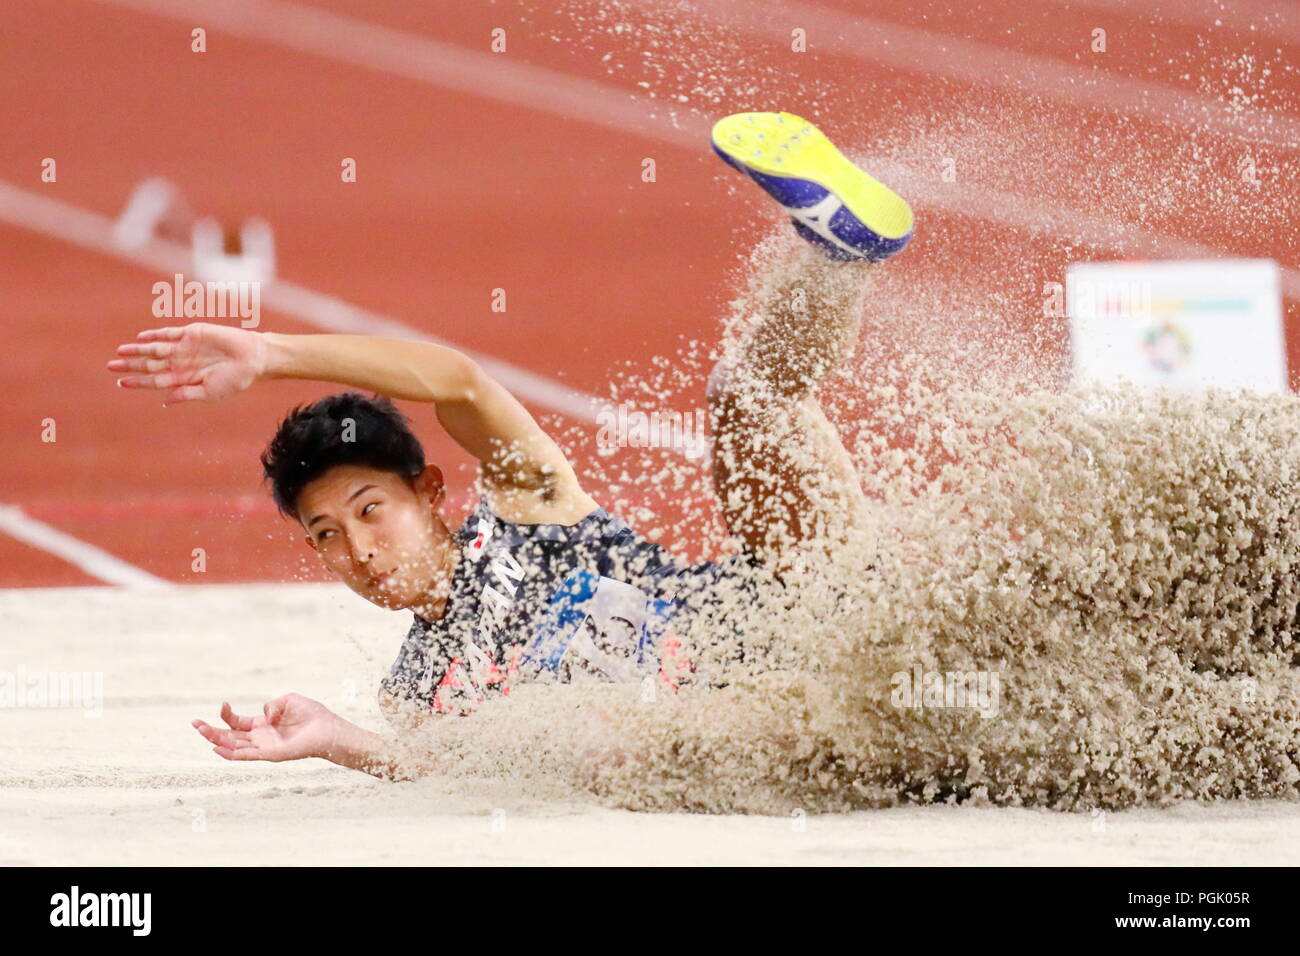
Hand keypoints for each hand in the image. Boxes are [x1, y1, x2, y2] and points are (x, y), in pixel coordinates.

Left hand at [106, 322, 267, 403]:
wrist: (253, 359)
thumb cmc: (235, 380)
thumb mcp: (210, 393)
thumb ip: (187, 395)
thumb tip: (165, 402)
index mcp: (184, 379)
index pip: (155, 381)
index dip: (138, 382)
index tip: (122, 383)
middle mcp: (181, 363)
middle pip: (150, 364)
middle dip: (131, 366)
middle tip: (111, 367)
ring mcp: (185, 348)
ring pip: (155, 348)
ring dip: (138, 350)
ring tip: (121, 351)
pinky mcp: (192, 334)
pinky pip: (169, 333)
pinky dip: (155, 335)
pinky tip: (142, 337)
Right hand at [193, 695, 341, 762]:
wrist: (327, 729)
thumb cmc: (311, 714)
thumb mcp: (288, 700)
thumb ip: (272, 704)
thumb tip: (264, 715)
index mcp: (262, 724)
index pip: (236, 722)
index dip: (226, 714)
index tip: (222, 704)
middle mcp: (260, 737)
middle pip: (229, 736)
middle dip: (211, 731)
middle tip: (194, 723)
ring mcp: (263, 747)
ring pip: (233, 746)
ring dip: (216, 740)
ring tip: (200, 731)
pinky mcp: (269, 755)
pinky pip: (246, 756)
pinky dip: (231, 753)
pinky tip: (217, 748)